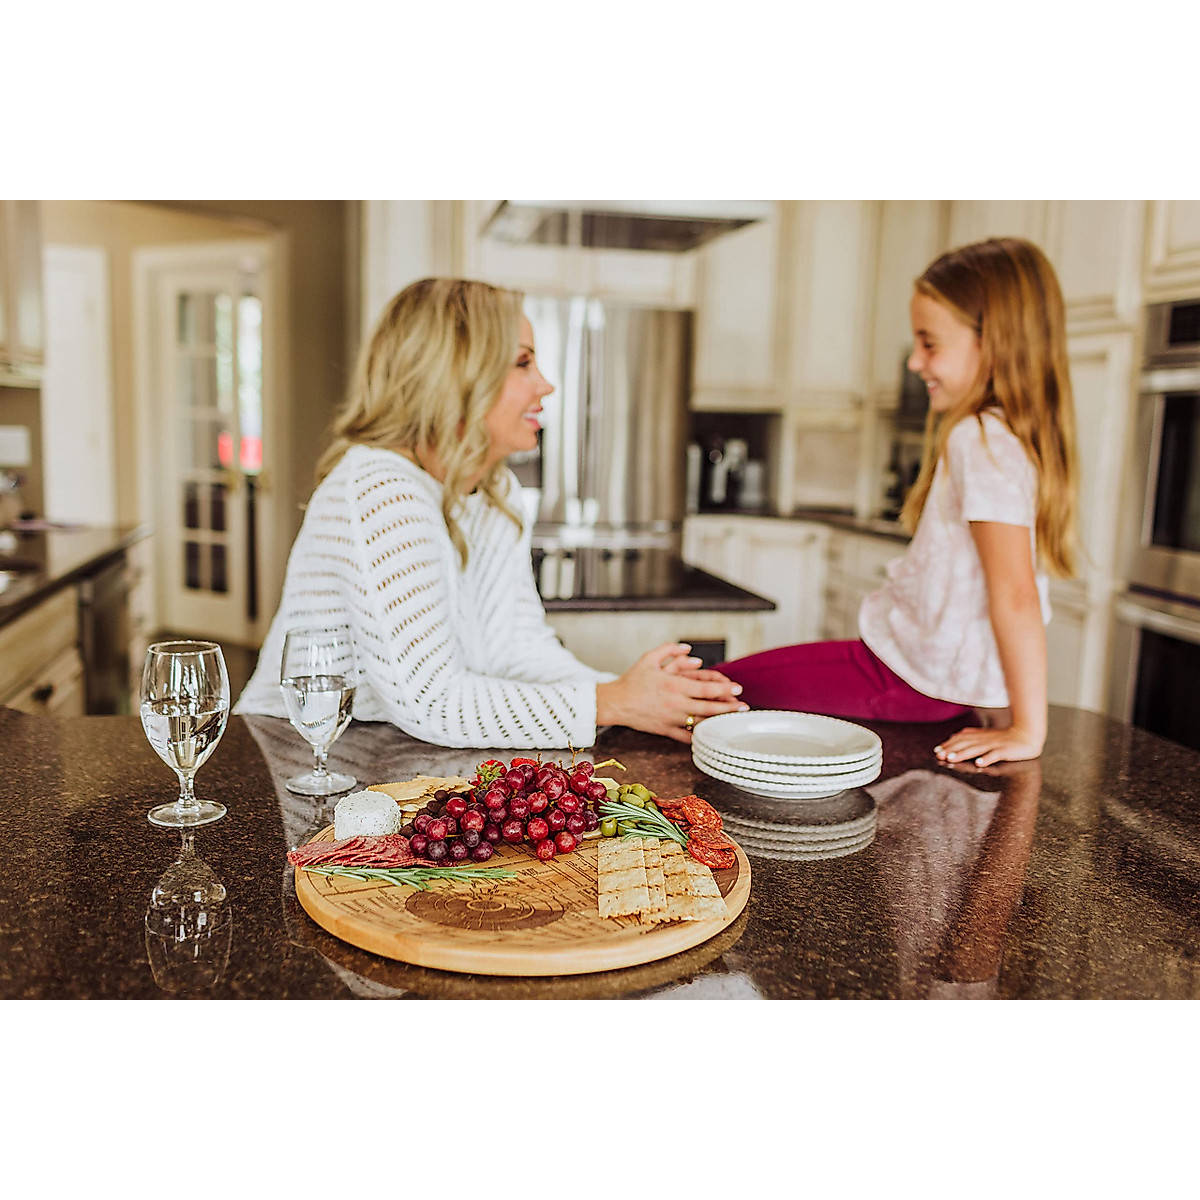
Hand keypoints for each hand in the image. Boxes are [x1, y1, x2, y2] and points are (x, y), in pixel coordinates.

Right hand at [596, 642, 749, 741]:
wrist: (615, 702)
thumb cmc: (632, 680)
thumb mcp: (649, 658)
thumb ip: (670, 650)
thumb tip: (691, 650)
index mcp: (674, 685)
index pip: (706, 688)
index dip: (725, 689)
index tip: (738, 688)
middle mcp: (675, 703)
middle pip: (709, 707)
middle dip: (729, 708)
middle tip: (744, 707)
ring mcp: (671, 719)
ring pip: (700, 723)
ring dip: (718, 722)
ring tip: (732, 722)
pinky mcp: (665, 730)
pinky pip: (685, 737)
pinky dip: (699, 738)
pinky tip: (710, 737)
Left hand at [933, 724, 1043, 767]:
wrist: (1026, 734)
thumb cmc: (1004, 737)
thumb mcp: (985, 735)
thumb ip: (971, 736)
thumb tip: (953, 736)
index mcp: (979, 736)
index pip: (960, 739)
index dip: (948, 745)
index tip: (936, 750)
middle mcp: (984, 740)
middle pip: (965, 744)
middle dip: (951, 750)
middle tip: (939, 755)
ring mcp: (994, 745)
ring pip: (976, 749)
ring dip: (963, 754)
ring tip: (951, 758)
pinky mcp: (1005, 751)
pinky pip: (994, 755)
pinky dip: (986, 759)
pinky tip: (979, 763)